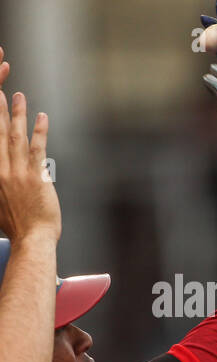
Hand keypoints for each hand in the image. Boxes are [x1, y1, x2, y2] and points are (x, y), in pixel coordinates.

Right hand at [0, 48, 59, 242]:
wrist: (32, 240)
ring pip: (16, 137)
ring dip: (17, 114)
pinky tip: (41, 117)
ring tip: (18, 96)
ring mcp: (19, 172)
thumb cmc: (18, 228)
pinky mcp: (36, 176)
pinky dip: (39, 131)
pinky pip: (38, 148)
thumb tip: (1, 181)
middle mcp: (2, 171)